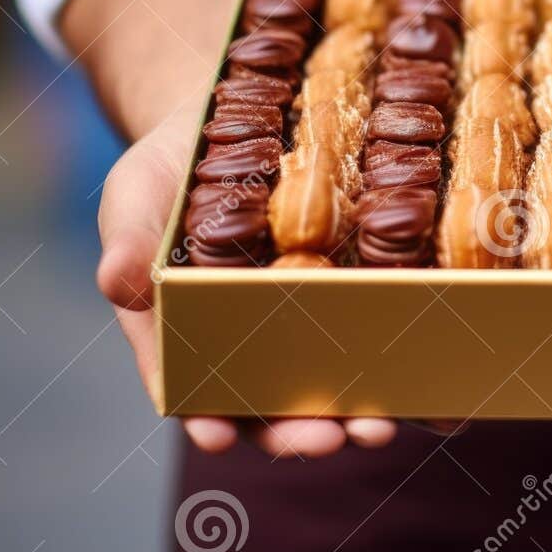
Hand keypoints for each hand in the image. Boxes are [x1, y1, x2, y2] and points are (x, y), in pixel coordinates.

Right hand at [100, 109, 399, 457]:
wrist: (237, 112)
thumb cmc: (170, 163)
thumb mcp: (138, 190)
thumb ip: (126, 237)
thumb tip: (117, 281)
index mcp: (188, 333)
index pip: (194, 391)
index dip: (208, 417)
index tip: (221, 434)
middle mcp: (252, 341)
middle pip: (273, 404)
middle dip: (301, 430)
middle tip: (329, 439)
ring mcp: (309, 320)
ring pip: (334, 381)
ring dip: (358, 410)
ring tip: (381, 422)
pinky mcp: (359, 288)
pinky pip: (383, 327)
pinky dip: (404, 355)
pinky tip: (434, 374)